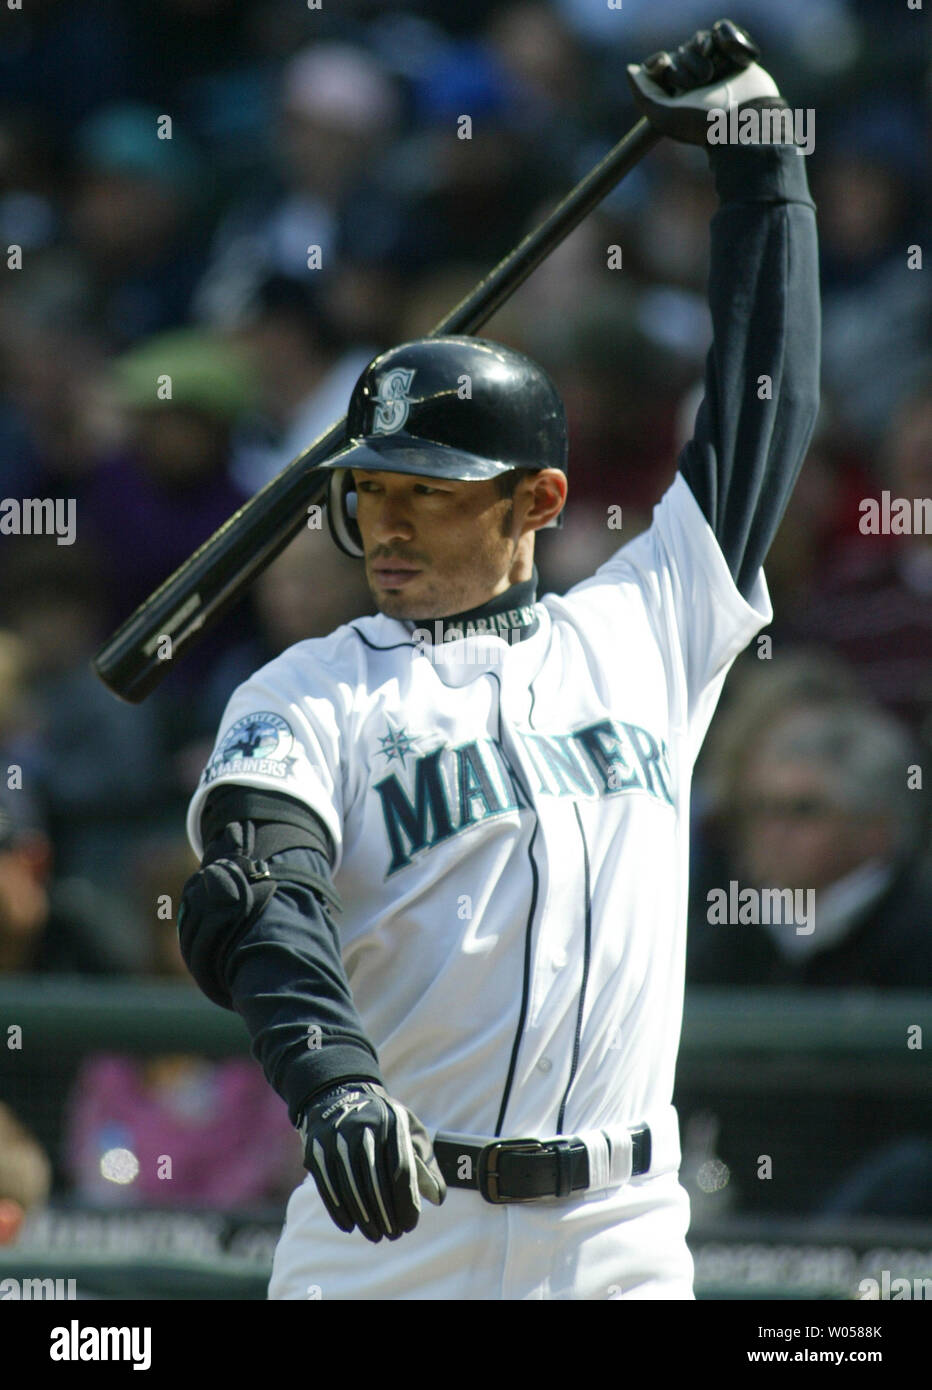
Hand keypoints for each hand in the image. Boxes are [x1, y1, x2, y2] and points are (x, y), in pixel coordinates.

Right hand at [299, 1081, 445, 1241]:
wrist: (338, 1095)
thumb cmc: (382, 1121)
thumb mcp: (408, 1129)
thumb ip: (425, 1162)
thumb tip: (437, 1197)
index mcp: (393, 1122)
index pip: (401, 1169)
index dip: (406, 1201)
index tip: (410, 1225)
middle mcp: (365, 1127)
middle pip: (376, 1181)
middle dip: (386, 1213)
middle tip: (393, 1235)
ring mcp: (338, 1136)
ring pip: (351, 1186)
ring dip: (364, 1216)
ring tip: (375, 1235)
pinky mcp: (317, 1147)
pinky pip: (328, 1185)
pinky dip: (339, 1208)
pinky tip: (350, 1225)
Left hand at [627, 19, 783, 145]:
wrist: (748, 118)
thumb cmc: (705, 123)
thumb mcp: (664, 116)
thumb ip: (643, 93)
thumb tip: (631, 69)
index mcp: (677, 94)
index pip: (661, 64)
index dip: (658, 63)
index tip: (662, 64)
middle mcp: (696, 78)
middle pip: (680, 52)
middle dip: (686, 67)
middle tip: (701, 84)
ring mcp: (716, 64)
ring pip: (700, 39)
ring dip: (705, 56)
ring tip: (718, 74)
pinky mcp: (736, 53)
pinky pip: (722, 30)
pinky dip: (728, 41)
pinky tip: (736, 61)